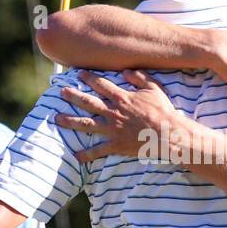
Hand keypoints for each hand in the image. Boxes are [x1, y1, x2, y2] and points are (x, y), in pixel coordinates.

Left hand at [56, 70, 185, 162]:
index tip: (79, 74)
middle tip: (62, 92)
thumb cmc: (164, 112)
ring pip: (87, 124)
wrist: (169, 134)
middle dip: (73, 96)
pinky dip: (87, 155)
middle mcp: (113, 112)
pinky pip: (99, 150)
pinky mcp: (116, 145)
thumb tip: (126, 71)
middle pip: (88, 102)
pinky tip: (77, 156)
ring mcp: (113, 129)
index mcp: (122, 98)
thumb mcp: (155, 89)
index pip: (101, 85)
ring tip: (57, 119)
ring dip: (71, 121)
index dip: (89, 78)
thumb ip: (140, 78)